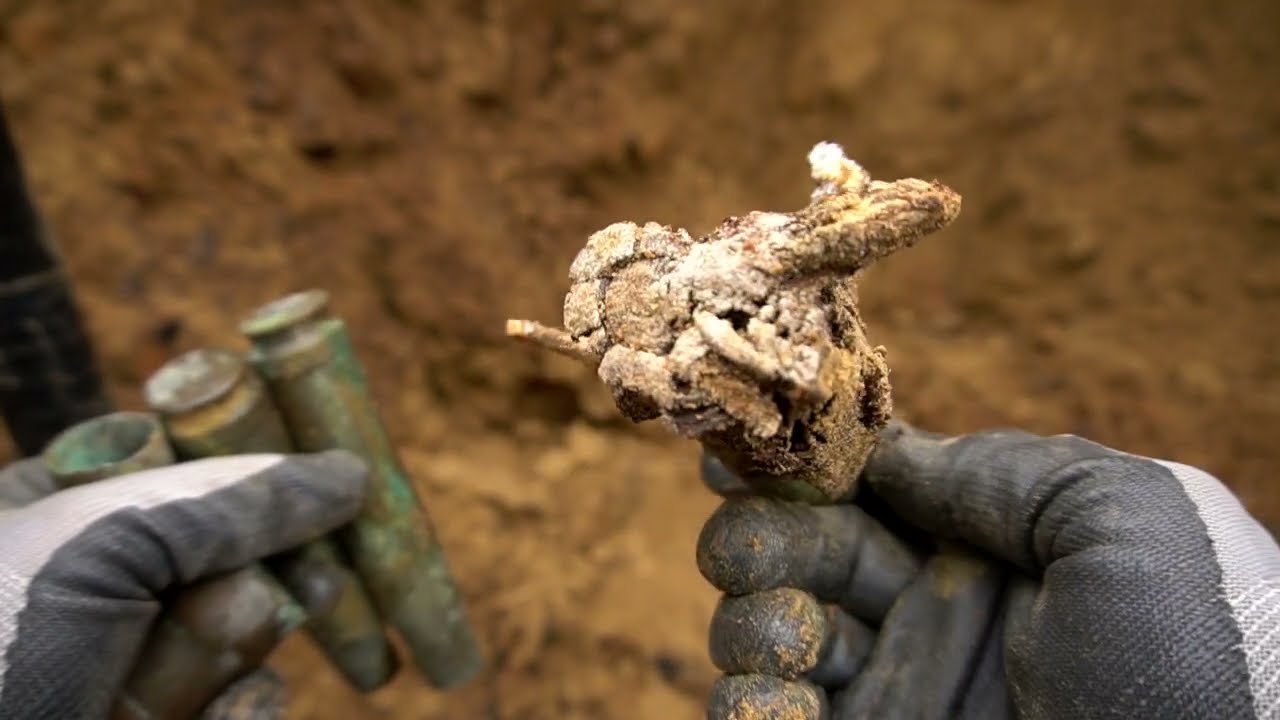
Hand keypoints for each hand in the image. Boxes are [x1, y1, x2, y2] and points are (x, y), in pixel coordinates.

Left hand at [0, 451, 367, 718]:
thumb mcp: (101, 540)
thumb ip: (226, 501)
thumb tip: (349, 474)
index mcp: (65, 510)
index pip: (199, 468)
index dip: (270, 474)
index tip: (337, 480)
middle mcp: (104, 585)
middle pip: (240, 554)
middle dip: (281, 569)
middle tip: (319, 581)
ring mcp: (133, 666)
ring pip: (250, 637)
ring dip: (246, 655)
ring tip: (186, 679)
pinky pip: (246, 710)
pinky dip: (244, 716)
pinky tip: (220, 717)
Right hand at [697, 421, 1279, 718]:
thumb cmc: (1198, 647)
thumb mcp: (1124, 516)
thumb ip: (1000, 469)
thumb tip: (892, 452)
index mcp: (987, 541)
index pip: (865, 485)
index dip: (798, 464)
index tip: (738, 449)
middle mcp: (930, 608)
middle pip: (796, 549)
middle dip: (759, 534)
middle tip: (755, 546)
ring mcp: (896, 687)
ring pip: (766, 631)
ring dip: (752, 619)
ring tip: (796, 635)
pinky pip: (766, 718)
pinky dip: (749, 702)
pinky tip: (780, 697)